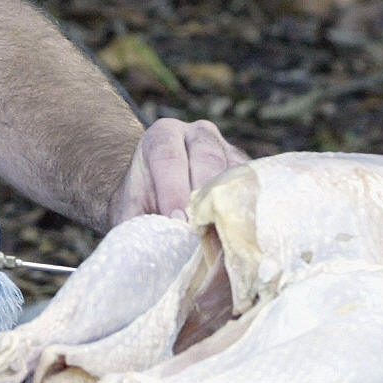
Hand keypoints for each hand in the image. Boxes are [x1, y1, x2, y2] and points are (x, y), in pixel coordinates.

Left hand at [106, 118, 248, 224]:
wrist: (162, 194)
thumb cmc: (144, 203)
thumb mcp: (130, 209)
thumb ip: (135, 224)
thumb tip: (153, 248)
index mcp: (163, 136)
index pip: (168, 156)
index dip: (173, 189)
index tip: (177, 220)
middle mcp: (198, 134)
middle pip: (206, 157)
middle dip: (204, 195)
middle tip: (201, 230)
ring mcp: (227, 149)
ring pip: (233, 170)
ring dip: (229, 203)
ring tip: (222, 236)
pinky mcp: (248, 169)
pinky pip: (252, 185)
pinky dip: (246, 208)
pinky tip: (239, 233)